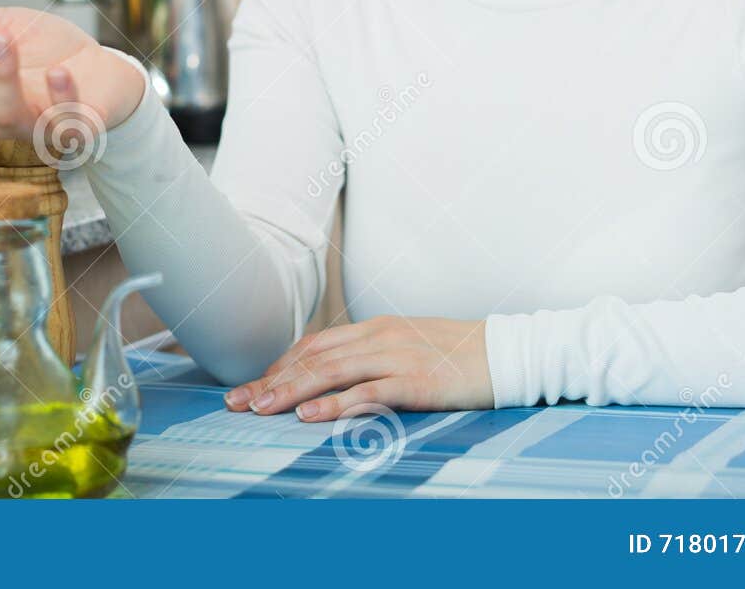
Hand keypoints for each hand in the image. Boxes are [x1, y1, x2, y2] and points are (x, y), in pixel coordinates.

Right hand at [0, 0, 146, 141]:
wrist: (102, 71)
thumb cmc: (45, 52)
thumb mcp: (0, 26)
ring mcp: (33, 126)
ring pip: (6, 114)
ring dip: (1, 76)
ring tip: (2, 39)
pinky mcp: (72, 131)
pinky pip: (63, 123)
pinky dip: (61, 98)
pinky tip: (58, 72)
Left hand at [220, 315, 493, 421]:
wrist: (508, 352)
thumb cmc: (458, 355)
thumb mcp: (408, 347)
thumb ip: (373, 358)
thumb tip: (338, 378)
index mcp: (375, 328)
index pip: (315, 343)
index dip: (280, 364)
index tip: (253, 384)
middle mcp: (379, 337)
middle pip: (313, 358)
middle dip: (271, 380)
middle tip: (237, 401)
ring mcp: (396, 357)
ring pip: (331, 372)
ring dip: (290, 391)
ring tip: (259, 408)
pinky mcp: (415, 382)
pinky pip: (367, 393)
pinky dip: (335, 404)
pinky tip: (310, 416)